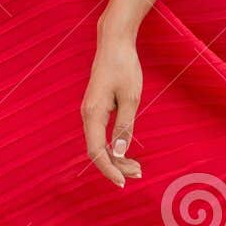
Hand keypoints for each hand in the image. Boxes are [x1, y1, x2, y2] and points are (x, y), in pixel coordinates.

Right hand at [81, 32, 142, 187]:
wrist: (114, 43)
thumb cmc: (124, 67)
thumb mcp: (131, 98)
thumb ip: (125, 126)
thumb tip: (120, 152)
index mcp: (93, 113)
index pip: (96, 151)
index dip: (108, 169)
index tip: (123, 182)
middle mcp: (87, 115)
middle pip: (97, 150)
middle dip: (116, 166)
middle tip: (138, 173)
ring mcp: (90, 111)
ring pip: (99, 143)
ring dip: (116, 157)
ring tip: (136, 166)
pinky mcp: (96, 108)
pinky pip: (100, 134)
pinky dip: (113, 145)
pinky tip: (125, 150)